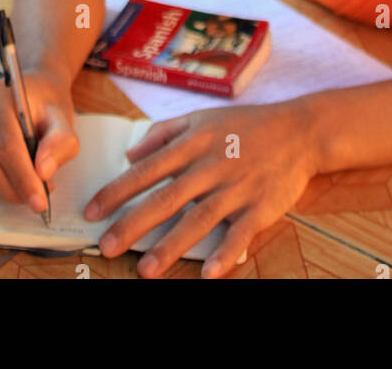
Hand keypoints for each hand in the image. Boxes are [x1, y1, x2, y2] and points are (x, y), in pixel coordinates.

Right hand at [0, 70, 78, 210]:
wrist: (35, 86)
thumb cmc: (49, 104)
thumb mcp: (64, 119)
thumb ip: (60, 143)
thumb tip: (43, 173)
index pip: (6, 144)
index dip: (22, 177)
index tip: (40, 202)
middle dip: (12, 188)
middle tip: (36, 202)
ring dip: (3, 188)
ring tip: (29, 190)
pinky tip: (15, 179)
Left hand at [83, 100, 318, 278]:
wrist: (299, 130)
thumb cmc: (245, 125)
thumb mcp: (201, 118)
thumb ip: (163, 133)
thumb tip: (129, 154)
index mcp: (194, 143)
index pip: (147, 169)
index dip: (118, 190)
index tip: (92, 211)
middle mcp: (210, 166)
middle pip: (166, 198)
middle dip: (134, 224)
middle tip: (107, 246)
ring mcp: (236, 188)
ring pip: (198, 219)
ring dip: (171, 246)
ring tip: (146, 270)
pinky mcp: (260, 206)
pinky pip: (239, 233)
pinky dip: (225, 254)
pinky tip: (209, 275)